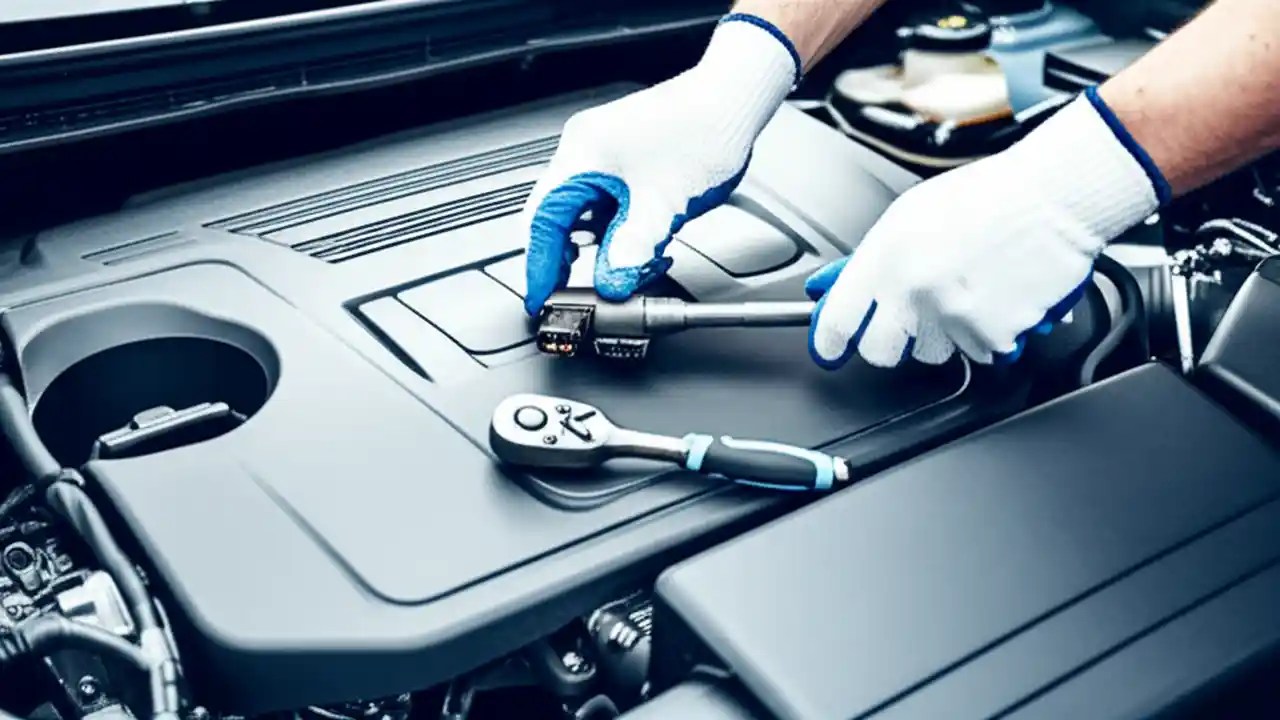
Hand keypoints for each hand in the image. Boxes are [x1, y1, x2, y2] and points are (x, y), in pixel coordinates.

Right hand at [519, 14, 801, 315]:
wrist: (733, 100)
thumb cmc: (704, 131)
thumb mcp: (663, 207)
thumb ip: (631, 251)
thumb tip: (610, 285)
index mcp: (582, 156)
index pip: (543, 222)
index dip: (539, 266)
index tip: (539, 298)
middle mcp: (585, 148)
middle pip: (555, 217)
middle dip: (563, 258)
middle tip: (571, 292)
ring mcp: (603, 149)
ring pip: (582, 211)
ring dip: (594, 244)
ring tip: (614, 269)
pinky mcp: (623, 154)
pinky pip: (603, 199)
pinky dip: (612, 227)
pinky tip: (634, 242)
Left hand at [807, 90, 1166, 367]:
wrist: (1055, 197)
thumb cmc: (990, 197)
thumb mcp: (911, 215)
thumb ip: (873, 260)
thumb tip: (834, 289)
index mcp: (886, 258)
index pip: (837, 320)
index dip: (829, 341)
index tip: (829, 349)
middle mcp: (913, 292)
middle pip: (879, 352)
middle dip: (893, 342)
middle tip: (913, 319)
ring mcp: (952, 319)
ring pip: (933, 354)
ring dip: (946, 335)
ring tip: (970, 292)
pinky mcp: (992, 337)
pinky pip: (980, 354)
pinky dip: (990, 335)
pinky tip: (999, 297)